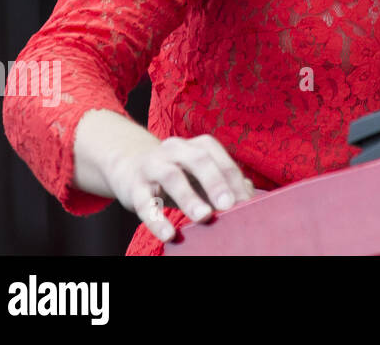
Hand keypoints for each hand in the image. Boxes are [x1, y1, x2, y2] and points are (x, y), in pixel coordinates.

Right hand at [106, 133, 254, 242]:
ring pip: (171, 177)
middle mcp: (176, 149)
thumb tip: (249, 197)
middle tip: (228, 205)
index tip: (246, 203)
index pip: (220, 160)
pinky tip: (169, 235)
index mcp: (198, 145)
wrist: (130, 168)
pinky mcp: (134, 186)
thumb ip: (225, 183)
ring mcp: (153, 165)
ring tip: (203, 216)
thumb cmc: (178, 175)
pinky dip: (157, 220)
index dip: (234, 181)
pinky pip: (145, 202)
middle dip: (215, 182)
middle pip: (199, 159)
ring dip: (189, 197)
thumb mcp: (201, 176)